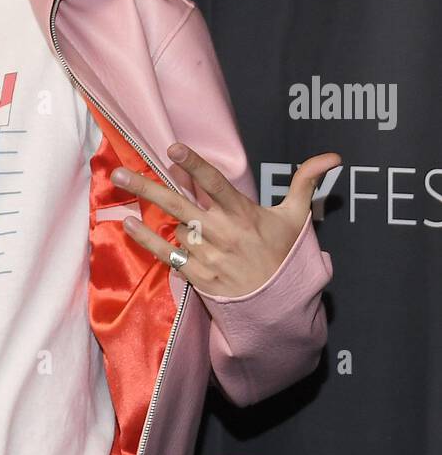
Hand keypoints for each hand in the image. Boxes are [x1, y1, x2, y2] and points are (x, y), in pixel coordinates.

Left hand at [110, 141, 340, 297]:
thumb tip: (334, 156)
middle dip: (148, 186)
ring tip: (121, 186)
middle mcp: (222, 233)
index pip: (215, 184)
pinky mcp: (198, 276)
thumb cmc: (284, 257)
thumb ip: (306, 183)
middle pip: (179, 204)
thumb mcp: (297, 219)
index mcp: (243, 215)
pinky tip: (129, 224)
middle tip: (119, 171)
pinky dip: (148, 240)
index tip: (173, 148)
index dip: (194, 165)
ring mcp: (208, 255)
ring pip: (173, 226)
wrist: (278, 306)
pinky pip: (168, 255)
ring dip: (150, 209)